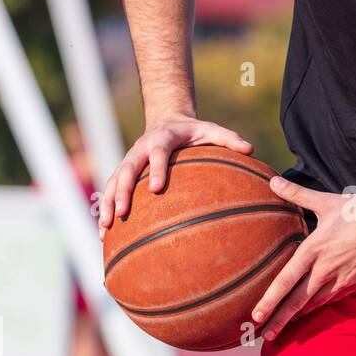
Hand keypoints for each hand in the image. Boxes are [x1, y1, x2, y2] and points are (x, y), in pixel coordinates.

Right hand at [97, 117, 252, 237]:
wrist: (165, 121)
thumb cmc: (193, 132)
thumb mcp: (211, 130)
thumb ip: (229, 138)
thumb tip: (251, 150)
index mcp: (161, 138)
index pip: (157, 153)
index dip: (156, 169)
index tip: (157, 188)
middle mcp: (139, 149)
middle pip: (126, 170)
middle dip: (122, 192)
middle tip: (122, 212)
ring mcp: (128, 161)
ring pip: (113, 183)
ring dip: (107, 205)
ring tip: (106, 228)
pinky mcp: (122, 173)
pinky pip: (111, 192)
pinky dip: (106, 211)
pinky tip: (104, 234)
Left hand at [251, 177, 355, 340]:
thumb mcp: (326, 201)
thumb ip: (297, 194)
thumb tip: (273, 180)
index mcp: (313, 250)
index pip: (285, 281)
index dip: (269, 301)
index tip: (255, 316)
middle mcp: (325, 270)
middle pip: (296, 302)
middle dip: (278, 320)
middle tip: (262, 335)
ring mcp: (341, 280)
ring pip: (313, 305)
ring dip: (295, 319)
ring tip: (279, 330)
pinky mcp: (355, 285)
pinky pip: (331, 301)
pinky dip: (316, 310)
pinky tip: (306, 316)